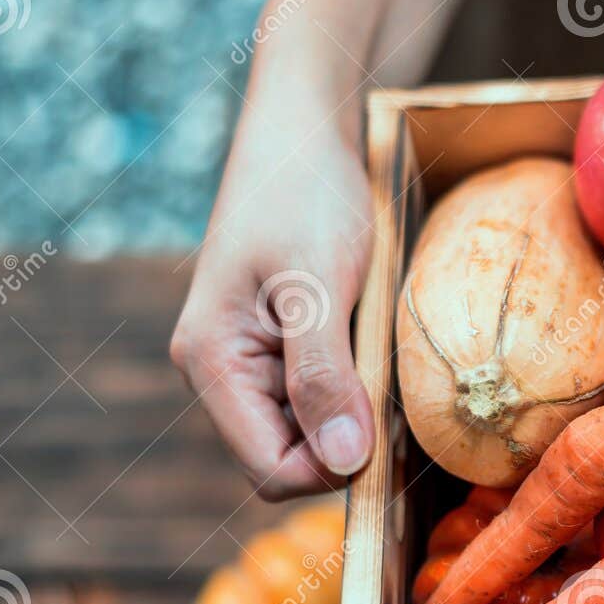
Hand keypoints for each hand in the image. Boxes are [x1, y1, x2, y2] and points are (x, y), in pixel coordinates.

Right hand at [171, 87, 374, 499]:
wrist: (303, 132)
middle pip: (289, 458)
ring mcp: (248, 360)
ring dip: (353, 410)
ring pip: (309, 430)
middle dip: (344, 439)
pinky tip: (373, 345)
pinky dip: (354, 384)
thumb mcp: (319, 284)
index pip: (271, 471)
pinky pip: (318, 395)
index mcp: (213, 363)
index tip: (384, 429)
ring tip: (380, 354)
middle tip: (390, 386)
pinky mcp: (277, 345)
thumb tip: (345, 463)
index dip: (332, 469)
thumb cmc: (305, 194)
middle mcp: (220, 372)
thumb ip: (324, 376)